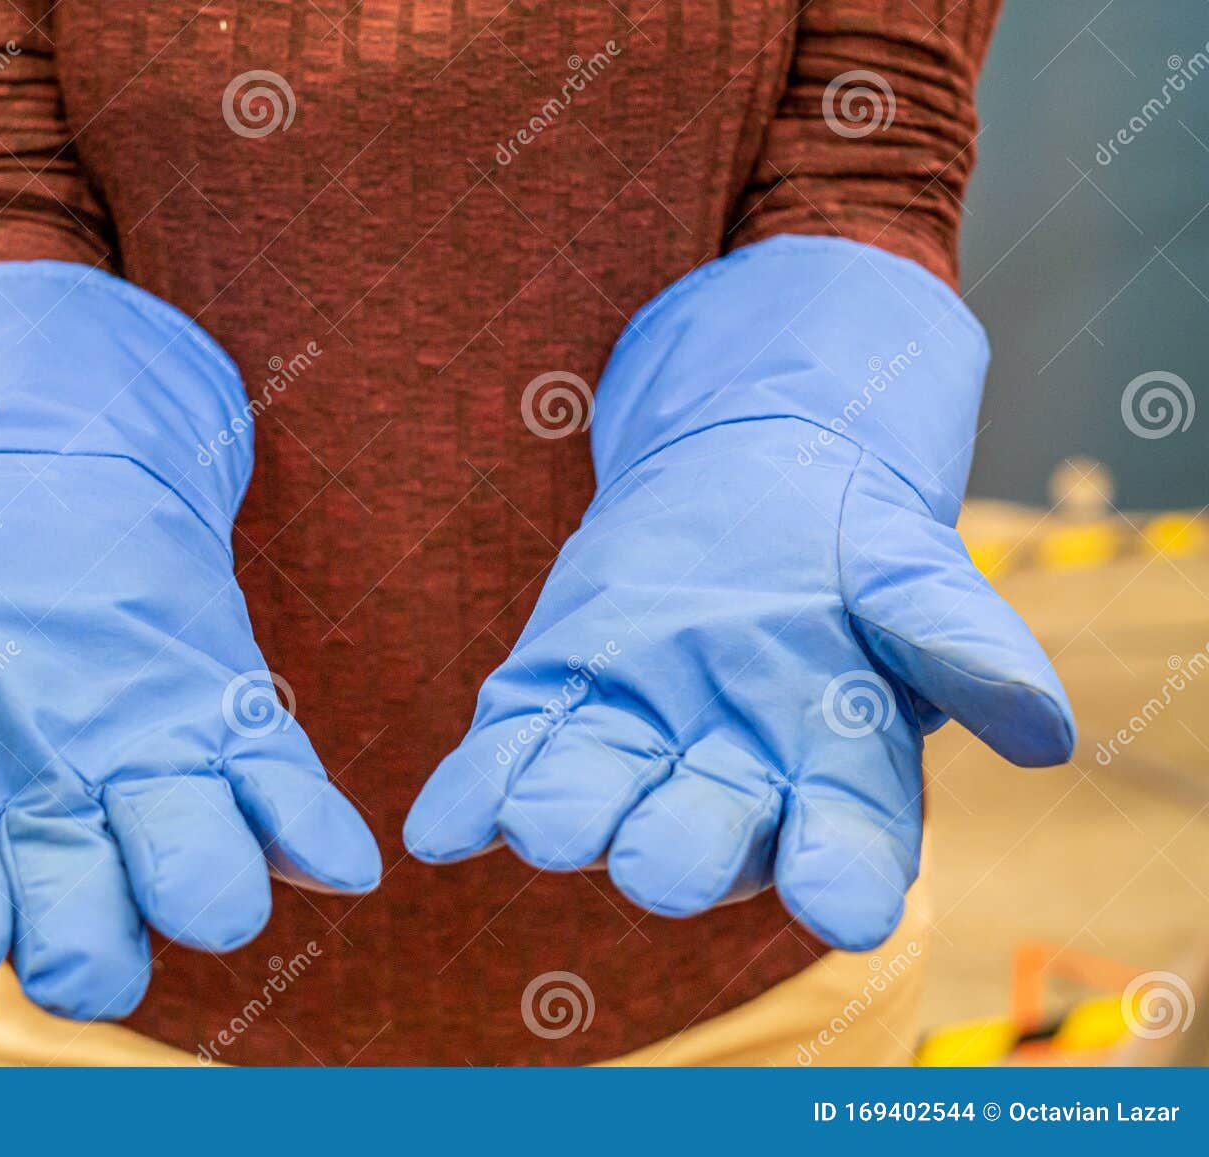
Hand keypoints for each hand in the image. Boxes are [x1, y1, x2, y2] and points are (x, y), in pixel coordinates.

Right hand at [0, 263, 379, 1017]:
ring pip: (191, 872)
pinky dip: (310, 832)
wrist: (51, 511)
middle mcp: (54, 830)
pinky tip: (342, 859)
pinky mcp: (237, 744)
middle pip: (77, 917)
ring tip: (224, 898)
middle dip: (89, 937)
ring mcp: (155, 792)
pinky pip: (280, 801)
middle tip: (98, 944)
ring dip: (207, 887)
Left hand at [404, 236, 1072, 950]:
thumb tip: (1044, 733)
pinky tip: (439, 825)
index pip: (847, 838)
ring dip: (566, 816)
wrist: (753, 473)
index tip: (844, 907)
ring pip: (596, 797)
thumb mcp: (911, 568)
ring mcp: (632, 747)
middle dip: (683, 850)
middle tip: (659, 870)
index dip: (844, 872)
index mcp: (834, 770)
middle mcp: (729, 782)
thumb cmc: (850, 541)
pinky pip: (508, 756)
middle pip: (706, 832)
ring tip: (541, 827)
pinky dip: (472, 791)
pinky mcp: (552, 704)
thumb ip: (959, 642)